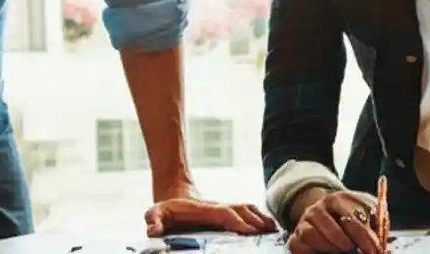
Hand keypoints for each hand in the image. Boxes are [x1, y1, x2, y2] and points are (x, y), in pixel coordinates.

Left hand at [143, 198, 277, 236]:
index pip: (227, 214)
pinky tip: (271, 227)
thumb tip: (153, 230)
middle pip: (244, 210)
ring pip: (249, 210)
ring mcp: (225, 207)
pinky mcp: (228, 211)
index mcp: (206, 210)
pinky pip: (249, 212)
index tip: (252, 232)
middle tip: (273, 235)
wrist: (173, 194)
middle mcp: (220, 207)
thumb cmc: (165, 209)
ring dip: (263, 219)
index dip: (239, 222)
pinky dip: (261, 218)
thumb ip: (155, 222)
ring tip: (277, 231)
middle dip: (258, 222)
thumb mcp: (155, 215)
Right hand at [288, 191, 385, 253]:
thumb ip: (375, 228)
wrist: (323, 216)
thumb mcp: (365, 216)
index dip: (366, 238)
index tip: (375, 250)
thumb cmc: (350, 219)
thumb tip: (385, 248)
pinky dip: (312, 252)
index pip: (352, 218)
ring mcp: (304, 223)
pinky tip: (324, 252)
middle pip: (333, 228)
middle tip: (356, 251)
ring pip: (313, 235)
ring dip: (330, 247)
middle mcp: (318, 209)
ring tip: (341, 250)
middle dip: (348, 245)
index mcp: (338, 200)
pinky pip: (300, 247)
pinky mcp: (295, 238)